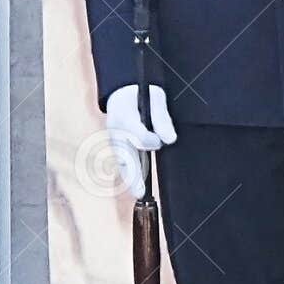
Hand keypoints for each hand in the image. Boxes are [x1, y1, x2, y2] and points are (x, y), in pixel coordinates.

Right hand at [105, 84, 176, 199]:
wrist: (122, 90)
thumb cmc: (141, 92)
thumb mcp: (156, 97)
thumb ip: (162, 118)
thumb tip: (170, 140)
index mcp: (123, 113)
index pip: (134, 132)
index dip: (147, 140)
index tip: (160, 142)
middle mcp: (115, 128)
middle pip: (123, 152)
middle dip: (132, 172)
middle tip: (140, 190)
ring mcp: (114, 137)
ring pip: (121, 160)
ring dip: (129, 177)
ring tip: (138, 193)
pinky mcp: (117, 144)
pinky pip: (122, 160)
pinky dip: (128, 173)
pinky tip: (136, 187)